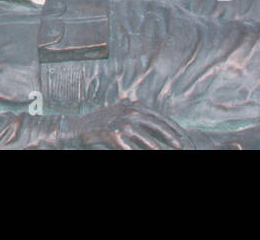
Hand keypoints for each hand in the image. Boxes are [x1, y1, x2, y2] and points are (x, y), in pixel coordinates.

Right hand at [70, 102, 189, 149]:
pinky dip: (139, 152)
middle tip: (181, 145)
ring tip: (166, 153)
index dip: (171, 127)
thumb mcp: (119, 112)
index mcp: (132, 106)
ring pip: (146, 137)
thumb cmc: (101, 123)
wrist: (78, 128)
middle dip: (170, 136)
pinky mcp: (113, 135)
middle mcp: (128, 112)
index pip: (158, 116)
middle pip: (155, 125)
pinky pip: (131, 147)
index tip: (182, 136)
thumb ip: (135, 112)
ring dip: (158, 147)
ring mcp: (121, 123)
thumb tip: (153, 119)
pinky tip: (145, 154)